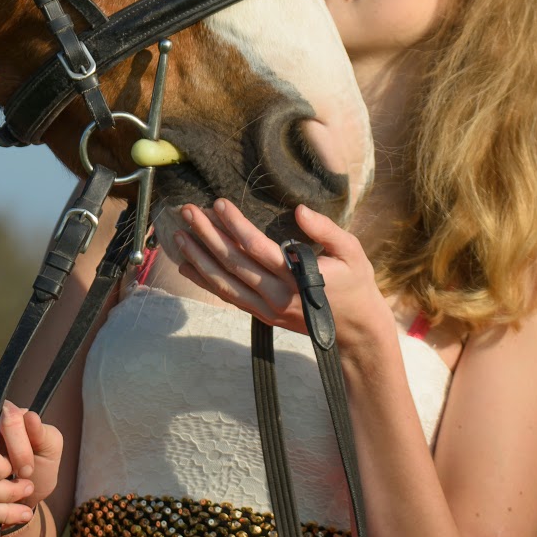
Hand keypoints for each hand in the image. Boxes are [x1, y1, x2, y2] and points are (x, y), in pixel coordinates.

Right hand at [0, 401, 62, 527]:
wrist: (24, 494)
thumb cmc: (37, 463)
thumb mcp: (49, 448)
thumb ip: (43, 433)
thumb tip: (30, 417)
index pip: (6, 420)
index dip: (21, 450)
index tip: (29, 468)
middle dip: (4, 477)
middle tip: (25, 484)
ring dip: (5, 499)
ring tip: (23, 498)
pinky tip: (13, 513)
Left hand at [173, 198, 388, 348]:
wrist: (357, 332)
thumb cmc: (356, 284)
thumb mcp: (352, 252)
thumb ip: (326, 230)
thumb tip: (299, 211)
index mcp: (299, 278)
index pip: (258, 248)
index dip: (236, 225)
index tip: (219, 203)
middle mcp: (278, 296)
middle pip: (234, 264)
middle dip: (207, 236)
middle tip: (188, 211)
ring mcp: (268, 309)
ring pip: (224, 283)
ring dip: (199, 258)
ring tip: (179, 235)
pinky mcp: (263, 316)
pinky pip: (228, 297)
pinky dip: (205, 280)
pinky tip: (188, 264)